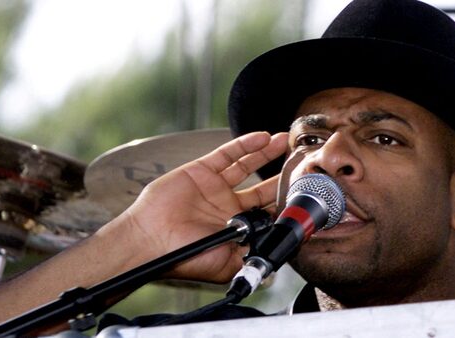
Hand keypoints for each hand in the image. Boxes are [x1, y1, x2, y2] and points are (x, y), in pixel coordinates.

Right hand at [103, 131, 288, 282]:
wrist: (151, 241)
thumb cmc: (185, 256)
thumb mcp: (226, 264)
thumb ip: (252, 256)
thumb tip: (276, 255)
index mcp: (235, 226)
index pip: (266, 211)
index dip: (284, 202)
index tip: (302, 192)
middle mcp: (227, 205)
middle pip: (261, 186)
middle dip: (280, 175)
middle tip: (298, 163)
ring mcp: (214, 186)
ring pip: (246, 165)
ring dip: (266, 153)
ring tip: (284, 142)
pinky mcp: (201, 170)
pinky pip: (227, 153)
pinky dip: (246, 144)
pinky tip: (263, 137)